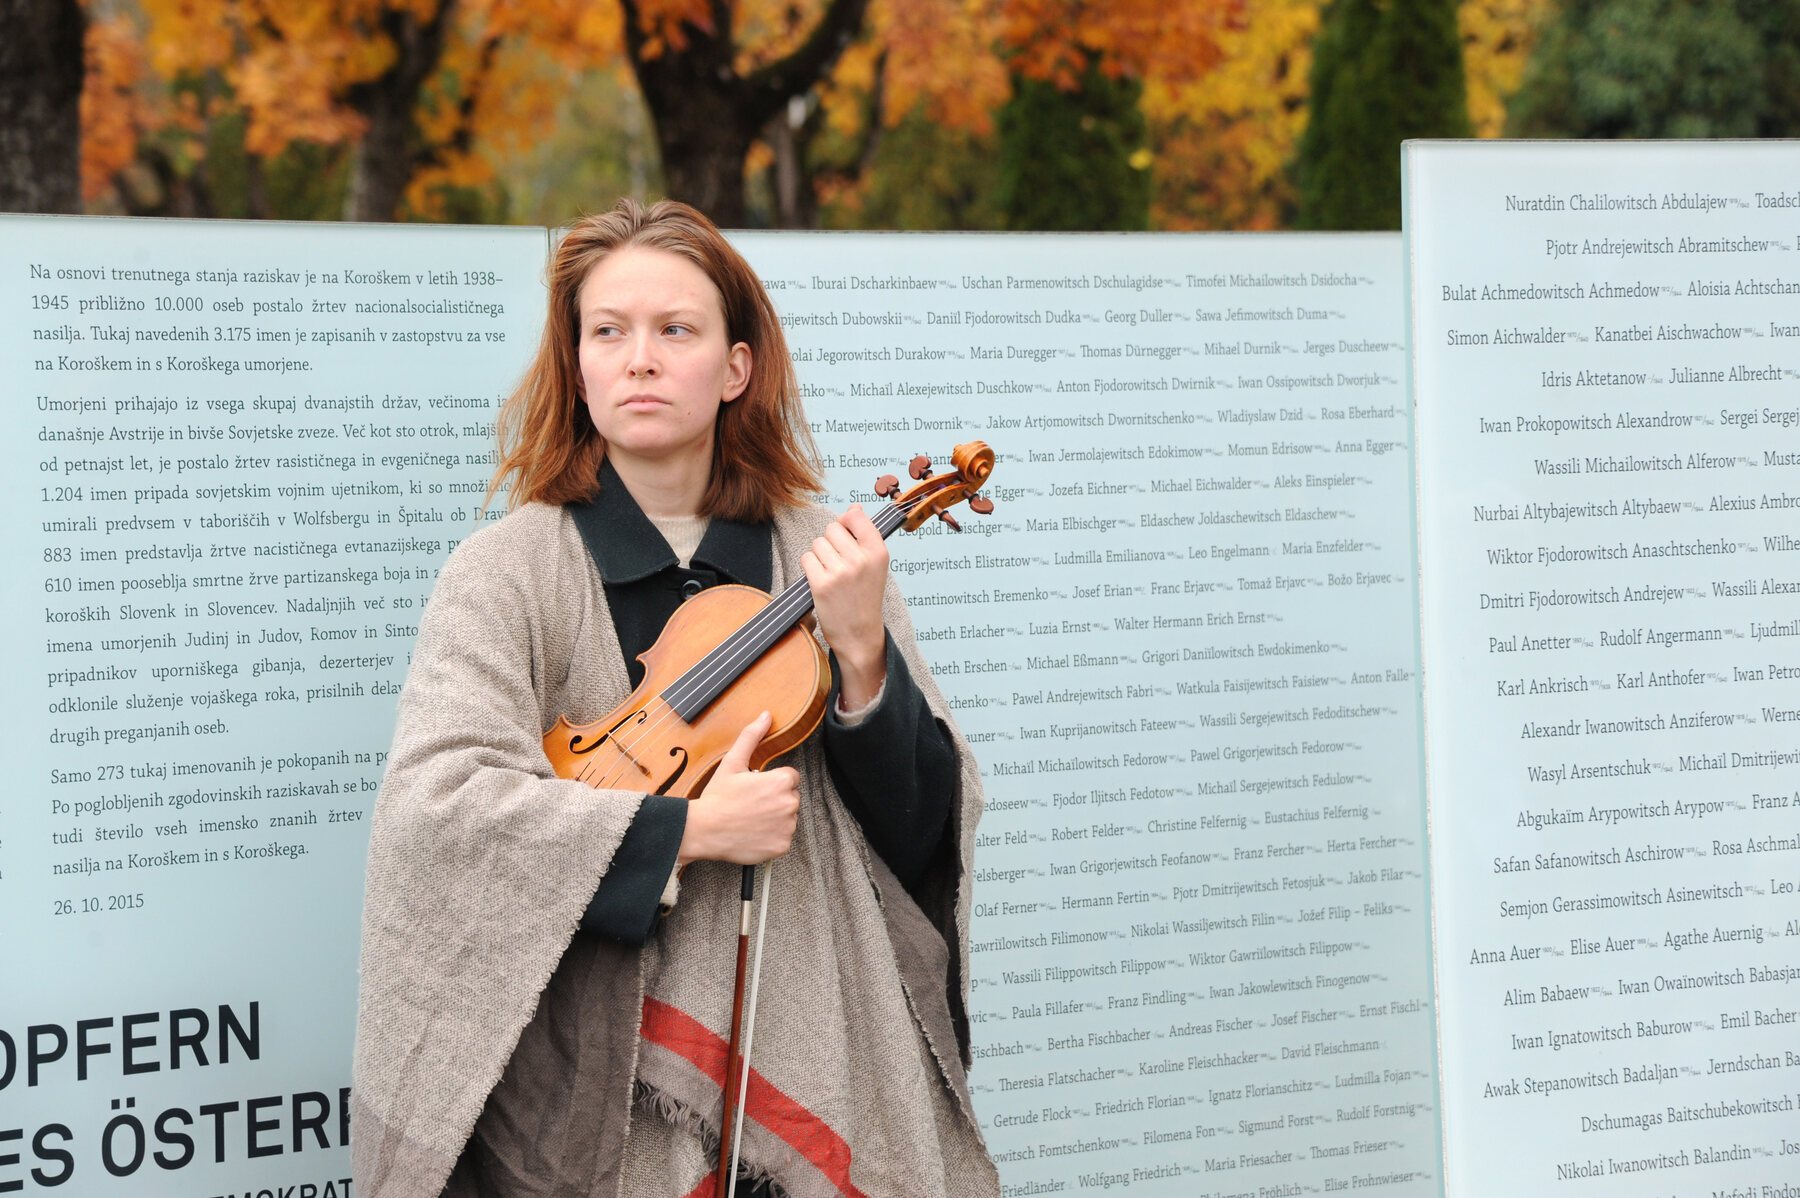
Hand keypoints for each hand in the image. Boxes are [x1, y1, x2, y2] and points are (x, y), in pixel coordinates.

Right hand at [679, 712, 799, 866]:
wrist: (704, 830)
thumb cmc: (718, 797)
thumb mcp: (732, 762)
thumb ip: (752, 736)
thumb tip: (766, 715)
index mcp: (781, 781)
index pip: (789, 778)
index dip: (771, 782)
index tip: (755, 789)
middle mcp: (789, 804)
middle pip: (790, 797)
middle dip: (774, 799)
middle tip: (750, 804)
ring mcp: (787, 827)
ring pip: (787, 818)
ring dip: (775, 818)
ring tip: (750, 819)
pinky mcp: (782, 846)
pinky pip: (783, 838)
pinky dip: (772, 837)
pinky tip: (753, 833)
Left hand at [802, 504, 887, 707]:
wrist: (860, 635)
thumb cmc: (865, 598)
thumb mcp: (876, 566)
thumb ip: (865, 536)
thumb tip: (854, 508)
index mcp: (878, 552)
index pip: (856, 516)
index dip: (846, 522)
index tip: (846, 534)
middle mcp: (861, 559)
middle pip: (832, 528)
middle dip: (830, 542)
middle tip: (838, 563)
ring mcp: (841, 572)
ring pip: (817, 543)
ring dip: (819, 556)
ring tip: (831, 574)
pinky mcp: (822, 584)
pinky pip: (807, 559)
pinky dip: (810, 568)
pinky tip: (821, 581)